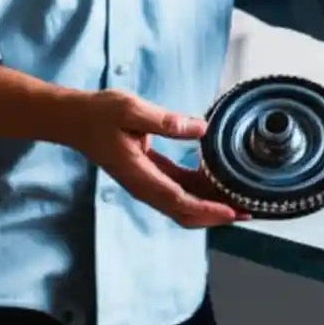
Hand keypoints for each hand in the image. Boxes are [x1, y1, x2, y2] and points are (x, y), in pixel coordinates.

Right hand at [71, 89, 248, 227]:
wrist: (74, 119)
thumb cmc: (99, 113)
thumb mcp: (131, 109)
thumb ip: (166, 121)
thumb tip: (201, 129)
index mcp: (140, 176)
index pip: (179, 201)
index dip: (207, 210)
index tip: (232, 211)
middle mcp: (144, 187)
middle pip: (185, 213)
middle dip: (217, 215)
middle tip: (249, 210)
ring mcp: (147, 184)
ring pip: (184, 205)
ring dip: (211, 204)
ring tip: (241, 198)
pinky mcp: (151, 176)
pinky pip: (179, 191)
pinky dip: (201, 190)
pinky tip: (219, 180)